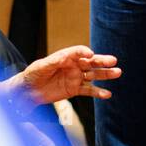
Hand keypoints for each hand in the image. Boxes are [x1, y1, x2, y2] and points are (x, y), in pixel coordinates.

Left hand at [7, 45, 121, 105]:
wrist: (28, 91)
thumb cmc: (33, 74)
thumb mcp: (41, 66)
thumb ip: (53, 62)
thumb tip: (65, 57)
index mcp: (65, 56)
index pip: (78, 52)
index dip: (85, 52)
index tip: (91, 54)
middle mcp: (73, 66)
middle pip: (90, 62)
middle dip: (102, 61)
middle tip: (113, 61)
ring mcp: (75, 78)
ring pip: (93, 75)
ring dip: (105, 74)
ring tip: (117, 73)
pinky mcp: (74, 90)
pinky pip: (88, 91)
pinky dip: (98, 92)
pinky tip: (107, 94)